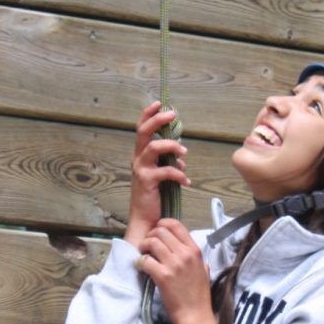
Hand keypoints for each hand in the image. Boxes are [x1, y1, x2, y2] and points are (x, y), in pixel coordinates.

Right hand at [124, 100, 187, 247]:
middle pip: (144, 132)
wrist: (145, 220)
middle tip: (173, 114)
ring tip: (184, 153)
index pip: (141, 130)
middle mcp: (138, 160)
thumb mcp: (161, 176)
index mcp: (140, 156)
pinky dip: (179, 175)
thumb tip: (182, 158)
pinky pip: (165, 171)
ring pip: (154, 147)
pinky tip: (186, 181)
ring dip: (172, 146)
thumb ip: (168, 163)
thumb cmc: (153, 198)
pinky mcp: (146, 182)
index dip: (148, 115)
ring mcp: (140, 170)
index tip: (160, 103)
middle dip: (158, 120)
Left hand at [134, 218, 213, 323]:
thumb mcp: (204, 271)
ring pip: (152, 242)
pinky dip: (140, 262)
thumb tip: (190, 251)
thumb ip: (197, 258)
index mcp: (195, 250)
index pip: (176, 225)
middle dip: (150, 235)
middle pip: (161, 231)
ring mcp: (174, 264)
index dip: (162, 224)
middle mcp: (185, 254)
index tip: (156, 231)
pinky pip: (146, 260)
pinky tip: (141, 267)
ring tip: (143, 254)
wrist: (195, 314)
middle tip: (147, 245)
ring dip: (144, 246)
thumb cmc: (199, 295)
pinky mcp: (163, 276)